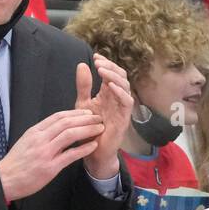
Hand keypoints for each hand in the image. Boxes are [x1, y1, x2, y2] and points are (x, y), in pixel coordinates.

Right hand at [0, 109, 104, 201]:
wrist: (5, 179)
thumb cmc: (15, 164)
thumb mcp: (25, 142)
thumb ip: (40, 135)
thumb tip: (55, 130)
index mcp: (34, 132)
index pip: (57, 117)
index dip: (75, 113)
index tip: (86, 113)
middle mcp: (40, 139)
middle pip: (66, 122)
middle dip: (85, 119)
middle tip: (98, 118)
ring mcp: (45, 153)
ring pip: (70, 135)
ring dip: (87, 130)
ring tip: (99, 129)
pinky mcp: (50, 167)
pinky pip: (70, 155)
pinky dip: (83, 149)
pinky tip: (93, 146)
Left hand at [75, 56, 131, 180]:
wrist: (92, 152)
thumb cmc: (89, 128)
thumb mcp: (83, 103)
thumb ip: (83, 86)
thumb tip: (81, 65)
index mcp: (109, 93)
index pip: (112, 73)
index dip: (106, 63)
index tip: (95, 56)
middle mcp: (117, 98)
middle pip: (120, 76)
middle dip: (110, 67)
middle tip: (98, 62)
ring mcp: (122, 108)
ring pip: (125, 86)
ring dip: (114, 77)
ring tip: (102, 71)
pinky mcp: (124, 119)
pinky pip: (127, 102)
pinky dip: (120, 92)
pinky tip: (111, 86)